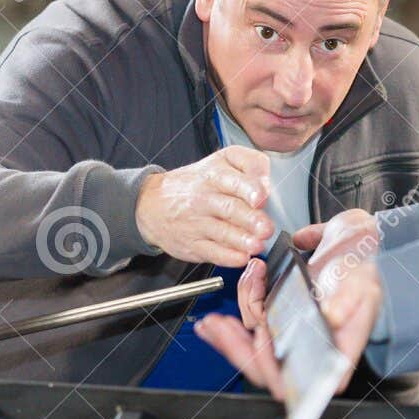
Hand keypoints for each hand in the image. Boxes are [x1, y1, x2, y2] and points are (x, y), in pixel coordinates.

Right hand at [135, 146, 272, 267]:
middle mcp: (204, 199)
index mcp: (214, 175)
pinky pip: (212, 252)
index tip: (261, 198)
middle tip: (265, 228)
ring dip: (241, 240)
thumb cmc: (193, 183)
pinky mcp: (193, 245)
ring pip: (222, 233)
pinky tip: (241, 258)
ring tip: (257, 245)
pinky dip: (228, 257)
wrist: (150, 204)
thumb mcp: (220, 160)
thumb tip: (268, 182)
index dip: (249, 188)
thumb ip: (249, 163)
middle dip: (250, 219)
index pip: (232, 179)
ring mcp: (196, 224)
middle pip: (230, 208)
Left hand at [197, 255, 385, 398]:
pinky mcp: (279, 312)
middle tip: (221, 325)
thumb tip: (334, 318)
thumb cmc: (364, 266)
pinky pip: (251, 316)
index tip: (262, 338)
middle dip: (236, 345)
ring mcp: (292, 330)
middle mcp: (309, 346)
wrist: (355, 238)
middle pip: (264, 366)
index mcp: (333, 351)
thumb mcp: (364, 281)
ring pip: (252, 338)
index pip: (296, 382)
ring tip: (253, 277)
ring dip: (245, 305)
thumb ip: (350, 300)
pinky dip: (244, 297)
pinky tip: (247, 279)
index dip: (273, 368)